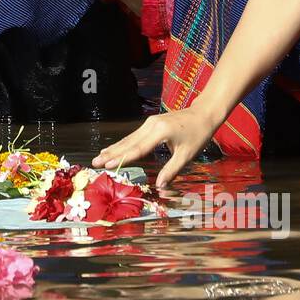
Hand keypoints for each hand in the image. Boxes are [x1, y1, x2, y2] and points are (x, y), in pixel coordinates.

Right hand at [91, 105, 216, 187]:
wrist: (203, 113)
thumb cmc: (198, 134)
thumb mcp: (187, 155)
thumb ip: (172, 170)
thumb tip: (160, 186)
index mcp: (161, 132)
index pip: (138, 148)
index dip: (122, 158)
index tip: (108, 165)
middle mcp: (151, 125)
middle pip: (128, 142)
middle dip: (111, 154)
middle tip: (95, 163)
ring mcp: (149, 122)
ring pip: (129, 138)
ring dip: (114, 148)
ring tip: (100, 157)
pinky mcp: (150, 123)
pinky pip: (134, 135)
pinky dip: (123, 143)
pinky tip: (114, 148)